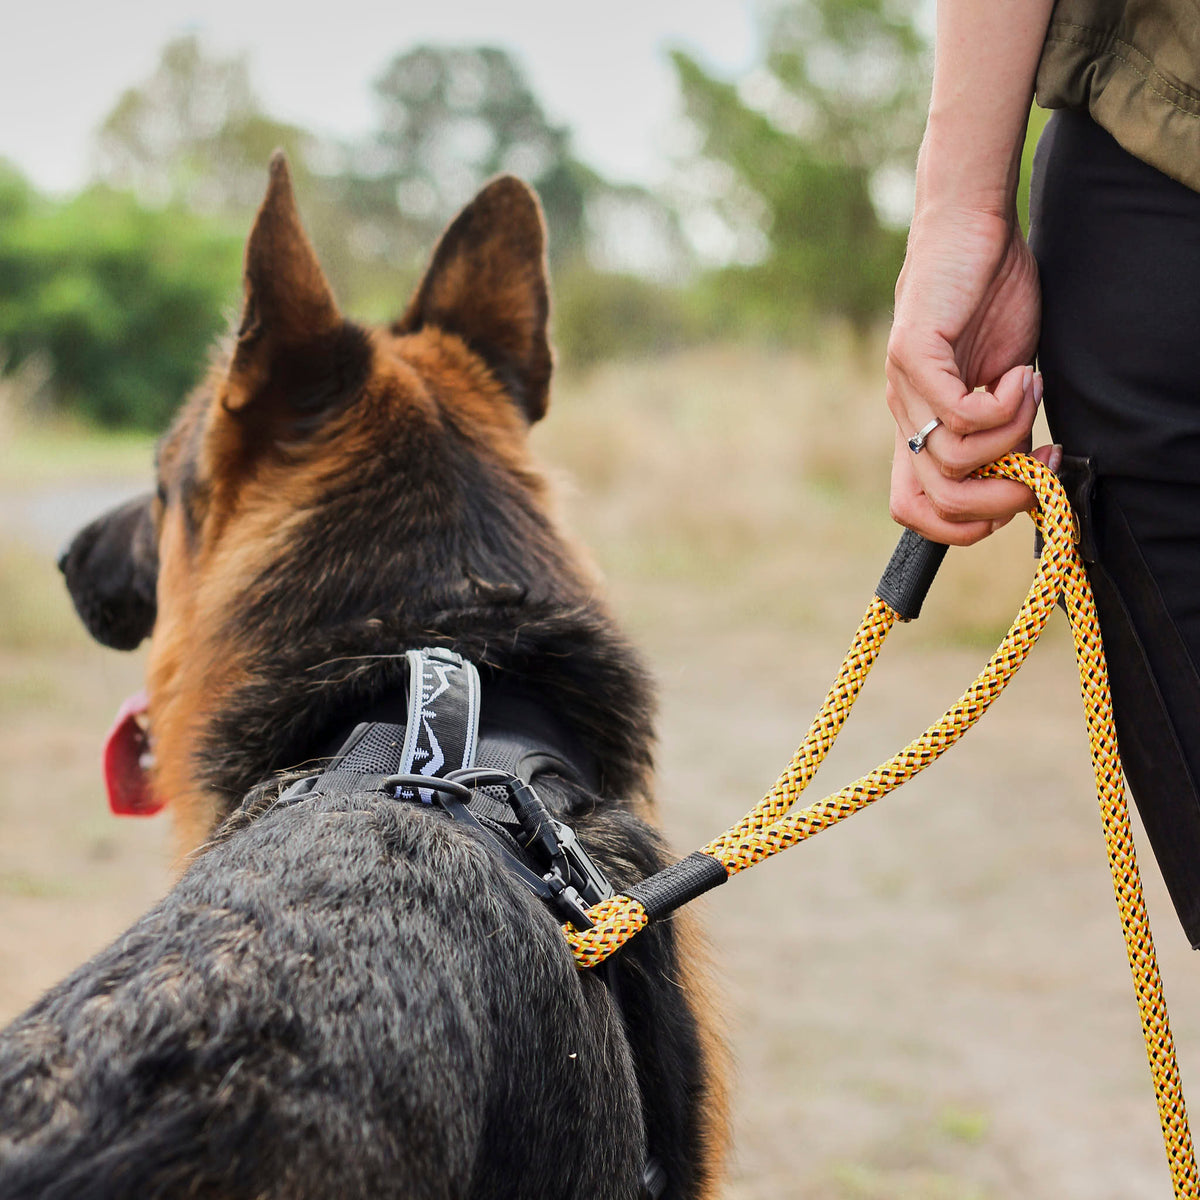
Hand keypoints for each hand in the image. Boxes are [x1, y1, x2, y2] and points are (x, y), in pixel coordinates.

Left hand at [886, 204, 1056, 544]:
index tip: (1018, 499)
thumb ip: (1006, 432)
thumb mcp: (1005, 384)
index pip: (913, 510)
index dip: (961, 528)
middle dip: (1000, 500)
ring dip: (1010, 436)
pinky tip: (1019, 374)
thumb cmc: (989, 302)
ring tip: (1027, 392)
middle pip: (937, 501)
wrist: (971, 231)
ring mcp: (904, 387)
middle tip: (1039, 462)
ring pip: (953, 460)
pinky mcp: (913, 354)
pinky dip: (1002, 406)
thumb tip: (1028, 479)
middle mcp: (905, 416)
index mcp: (921, 429)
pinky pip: (957, 414)